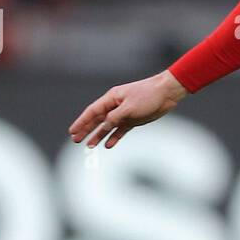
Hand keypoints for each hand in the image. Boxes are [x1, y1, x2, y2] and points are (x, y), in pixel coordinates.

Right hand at [68, 70, 187, 148]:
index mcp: (111, 98)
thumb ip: (115, 118)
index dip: (81, 122)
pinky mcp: (133, 120)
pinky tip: (107, 145)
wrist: (166, 93)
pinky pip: (120, 130)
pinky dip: (114, 137)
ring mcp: (124, 113)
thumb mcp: (129, 108)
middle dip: (86, 130)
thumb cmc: (147, 95)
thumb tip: (104, 126)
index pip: (92, 111)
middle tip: (76, 140)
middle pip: (97, 120)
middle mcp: (115, 106)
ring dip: (98, 136)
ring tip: (89, 146)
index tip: (72, 131)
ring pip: (107, 127)